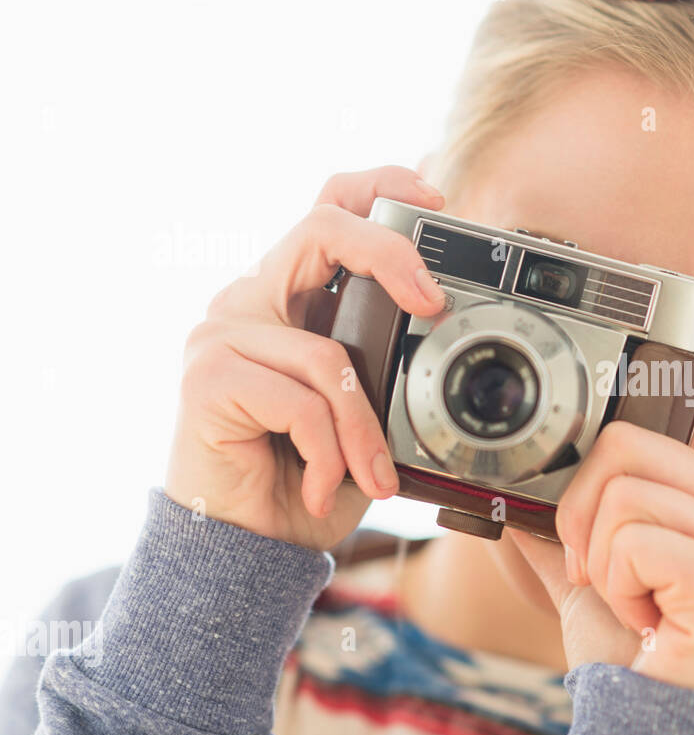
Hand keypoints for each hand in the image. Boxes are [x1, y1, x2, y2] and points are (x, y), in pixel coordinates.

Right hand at [164, 166, 447, 550]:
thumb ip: (383, 362)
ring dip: (365, 430)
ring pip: (329, 353)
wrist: (249, 546)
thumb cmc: (307, 476)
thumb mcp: (364, 410)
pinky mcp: (207, 377)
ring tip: (370, 475)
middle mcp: (249, 303)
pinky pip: (302, 402)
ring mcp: (220, 335)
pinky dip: (329, 453)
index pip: (326, 210)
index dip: (379, 187)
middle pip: (320, 228)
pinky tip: (319, 487)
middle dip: (390, 253)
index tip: (434, 199)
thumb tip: (444, 324)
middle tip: (431, 302)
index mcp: (289, 300)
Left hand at [509, 264, 693, 695]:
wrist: (651, 716)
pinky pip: (628, 536)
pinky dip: (610, 582)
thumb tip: (508, 488)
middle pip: (633, 439)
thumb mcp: (590, 567)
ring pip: (619, 487)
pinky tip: (642, 614)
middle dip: (584, 502)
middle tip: (598, 560)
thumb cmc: (631, 644)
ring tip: (624, 593)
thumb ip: (564, 518)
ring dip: (593, 551)